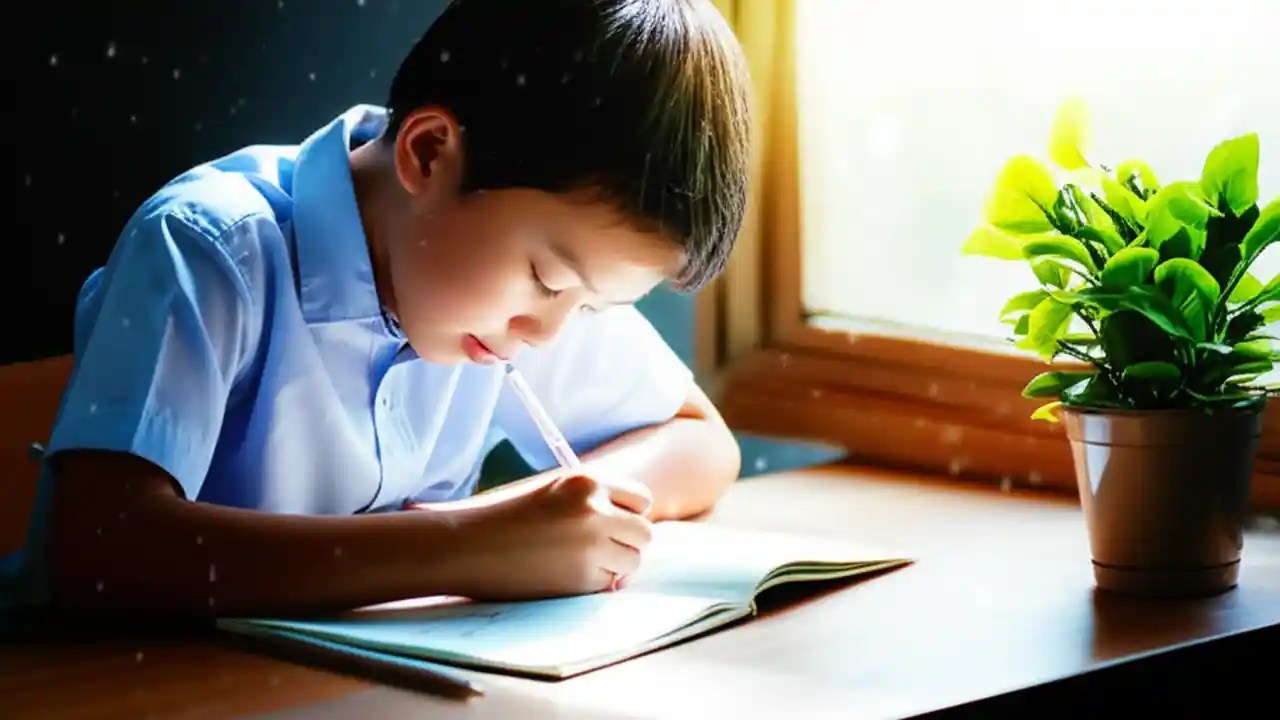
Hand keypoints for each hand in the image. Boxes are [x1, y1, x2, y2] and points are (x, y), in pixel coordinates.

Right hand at [433, 473, 653, 599]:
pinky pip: (608, 584)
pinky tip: (562, 575)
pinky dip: (594, 584)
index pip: (640, 499)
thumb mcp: (552, 492)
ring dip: (614, 566)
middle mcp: (595, 511)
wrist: (465, 545)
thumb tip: (631, 526)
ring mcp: (591, 546)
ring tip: (577, 562)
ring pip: (632, 562)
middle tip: (600, 549)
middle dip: (627, 543)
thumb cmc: (504, 517)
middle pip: (644, 534)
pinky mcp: (581, 578)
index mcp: (586, 481)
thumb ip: (591, 501)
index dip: (628, 514)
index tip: (612, 524)